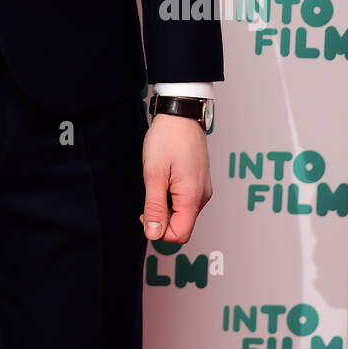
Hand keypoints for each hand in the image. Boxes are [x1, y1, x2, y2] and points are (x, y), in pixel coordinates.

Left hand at [139, 113, 211, 243]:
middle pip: (183, 225)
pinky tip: (164, 179)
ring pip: (184, 213)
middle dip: (162, 219)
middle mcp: (202, 196)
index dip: (159, 232)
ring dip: (167, 207)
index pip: (180, 235)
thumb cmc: (167, 138)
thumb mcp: (154, 173)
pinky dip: (173, 198)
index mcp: (192, 197)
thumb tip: (153, 234)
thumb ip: (154, 206)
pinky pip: (187, 200)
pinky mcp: (200, 181)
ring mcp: (203, 188)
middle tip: (147, 196)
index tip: (144, 214)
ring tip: (156, 183)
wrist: (181, 113)